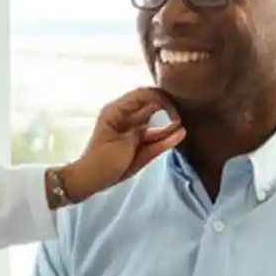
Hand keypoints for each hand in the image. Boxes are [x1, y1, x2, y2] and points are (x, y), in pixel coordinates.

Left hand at [58, 87, 184, 202]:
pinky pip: (154, 137)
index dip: (160, 97)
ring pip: (155, 122)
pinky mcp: (138, 143)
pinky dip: (166, 136)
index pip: (142, 95)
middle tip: (183, 112)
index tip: (174, 107)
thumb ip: (143, 132)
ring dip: (168, 123)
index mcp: (117, 110)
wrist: (92, 180)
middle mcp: (126, 116)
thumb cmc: (104, 161)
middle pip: (150, 105)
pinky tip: (179, 134)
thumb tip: (161, 121)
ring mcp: (133, 130)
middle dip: (167, 107)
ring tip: (184, 124)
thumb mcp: (124, 146)